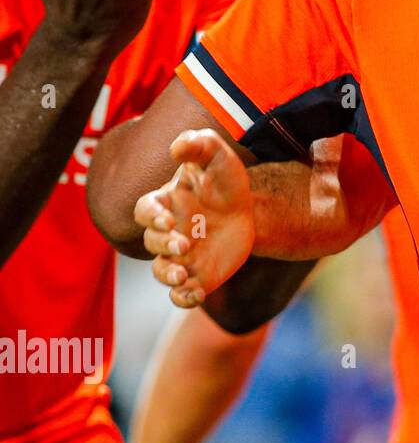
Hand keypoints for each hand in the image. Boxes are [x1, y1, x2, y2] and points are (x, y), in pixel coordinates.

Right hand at [136, 130, 254, 307]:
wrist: (248, 210)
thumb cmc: (224, 181)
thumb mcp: (218, 156)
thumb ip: (198, 144)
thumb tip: (177, 146)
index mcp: (166, 203)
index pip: (145, 211)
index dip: (152, 217)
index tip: (168, 219)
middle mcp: (168, 232)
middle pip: (153, 242)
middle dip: (164, 245)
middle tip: (184, 245)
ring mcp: (181, 256)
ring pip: (163, 271)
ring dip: (169, 276)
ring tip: (183, 275)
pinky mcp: (197, 275)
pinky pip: (182, 293)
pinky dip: (183, 297)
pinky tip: (196, 296)